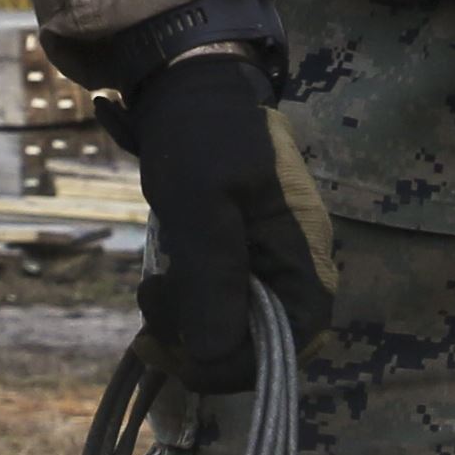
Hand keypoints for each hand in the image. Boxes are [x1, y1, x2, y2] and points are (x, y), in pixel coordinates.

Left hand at [115, 49, 337, 395]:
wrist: (190, 88)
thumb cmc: (203, 137)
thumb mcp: (201, 205)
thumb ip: (212, 279)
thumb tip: (214, 356)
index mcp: (304, 257)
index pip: (295, 344)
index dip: (239, 365)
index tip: (181, 357)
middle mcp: (296, 269)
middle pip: (261, 344)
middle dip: (203, 345)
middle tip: (151, 317)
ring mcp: (269, 265)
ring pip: (235, 329)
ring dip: (188, 326)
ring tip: (151, 291)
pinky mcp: (242, 260)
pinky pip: (221, 305)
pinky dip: (188, 307)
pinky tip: (161, 284)